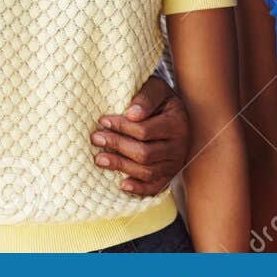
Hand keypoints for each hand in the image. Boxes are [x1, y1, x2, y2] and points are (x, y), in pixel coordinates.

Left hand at [92, 74, 190, 195]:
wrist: (174, 112)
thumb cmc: (159, 99)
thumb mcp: (156, 88)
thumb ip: (145, 97)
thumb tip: (131, 114)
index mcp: (177, 123)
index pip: (144, 131)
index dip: (121, 127)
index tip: (102, 121)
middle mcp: (180, 146)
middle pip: (144, 153)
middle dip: (117, 146)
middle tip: (96, 139)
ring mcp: (176, 163)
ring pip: (147, 171)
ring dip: (121, 166)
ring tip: (99, 159)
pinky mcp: (170, 175)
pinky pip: (156, 187)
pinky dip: (139, 188)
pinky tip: (122, 185)